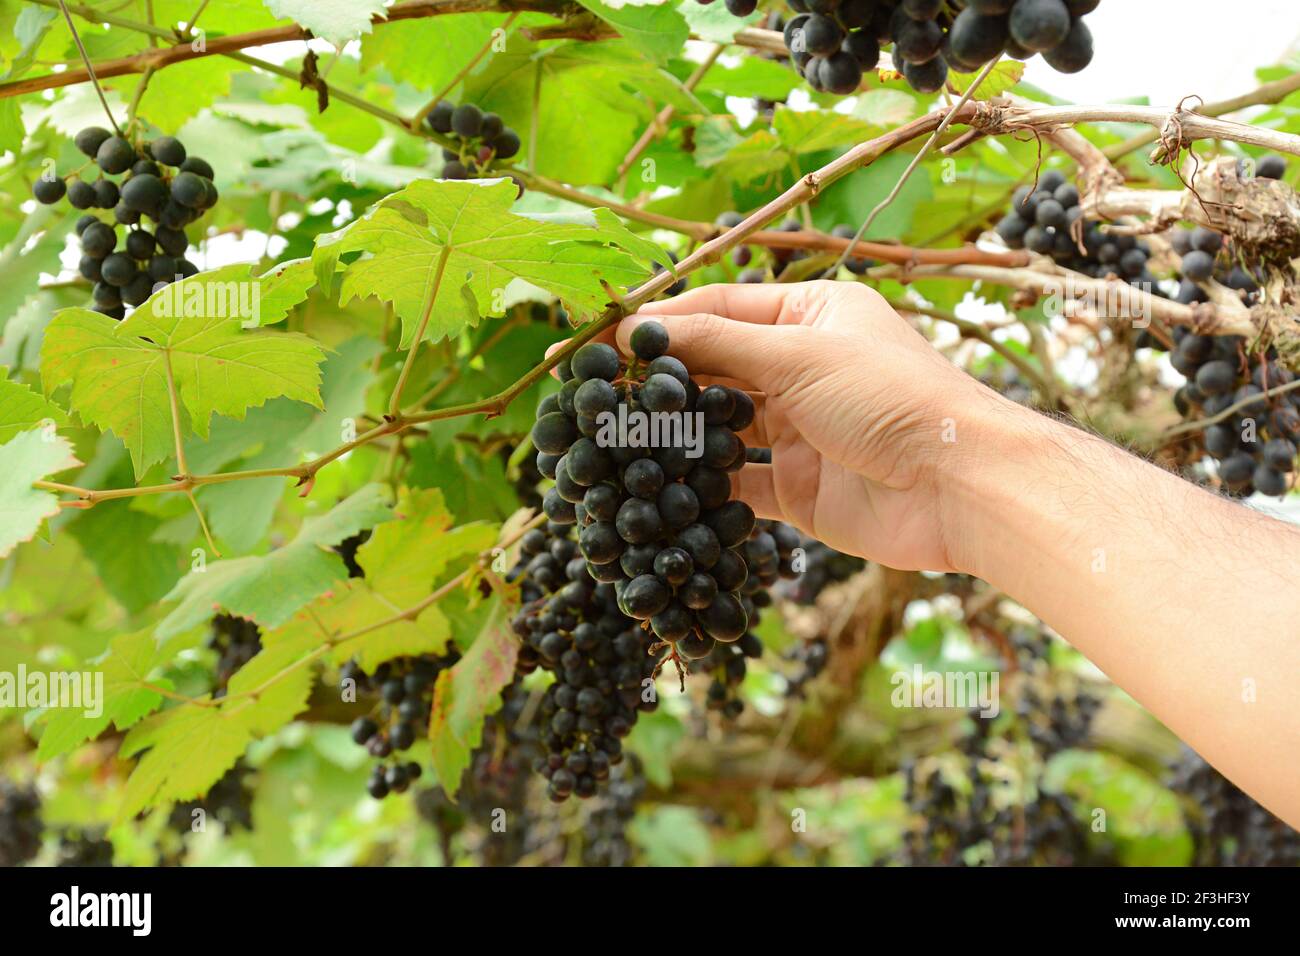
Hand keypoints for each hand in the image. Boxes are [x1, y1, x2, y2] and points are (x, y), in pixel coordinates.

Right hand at [617, 281, 1009, 572]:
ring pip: (721, 427)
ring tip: (619, 436)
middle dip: (663, 380)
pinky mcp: (798, 489)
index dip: (663, 323)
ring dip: (677, 432)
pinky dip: (702, 484)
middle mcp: (802, 370)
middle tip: (602, 391)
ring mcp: (798, 432)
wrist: (960, 488)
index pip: (719, 310)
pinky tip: (661, 485)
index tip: (607, 337)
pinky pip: (736, 483)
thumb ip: (718, 344)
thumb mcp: (799, 355)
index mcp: (810, 318)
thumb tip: (643, 329)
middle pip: (716, 368)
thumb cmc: (892, 398)